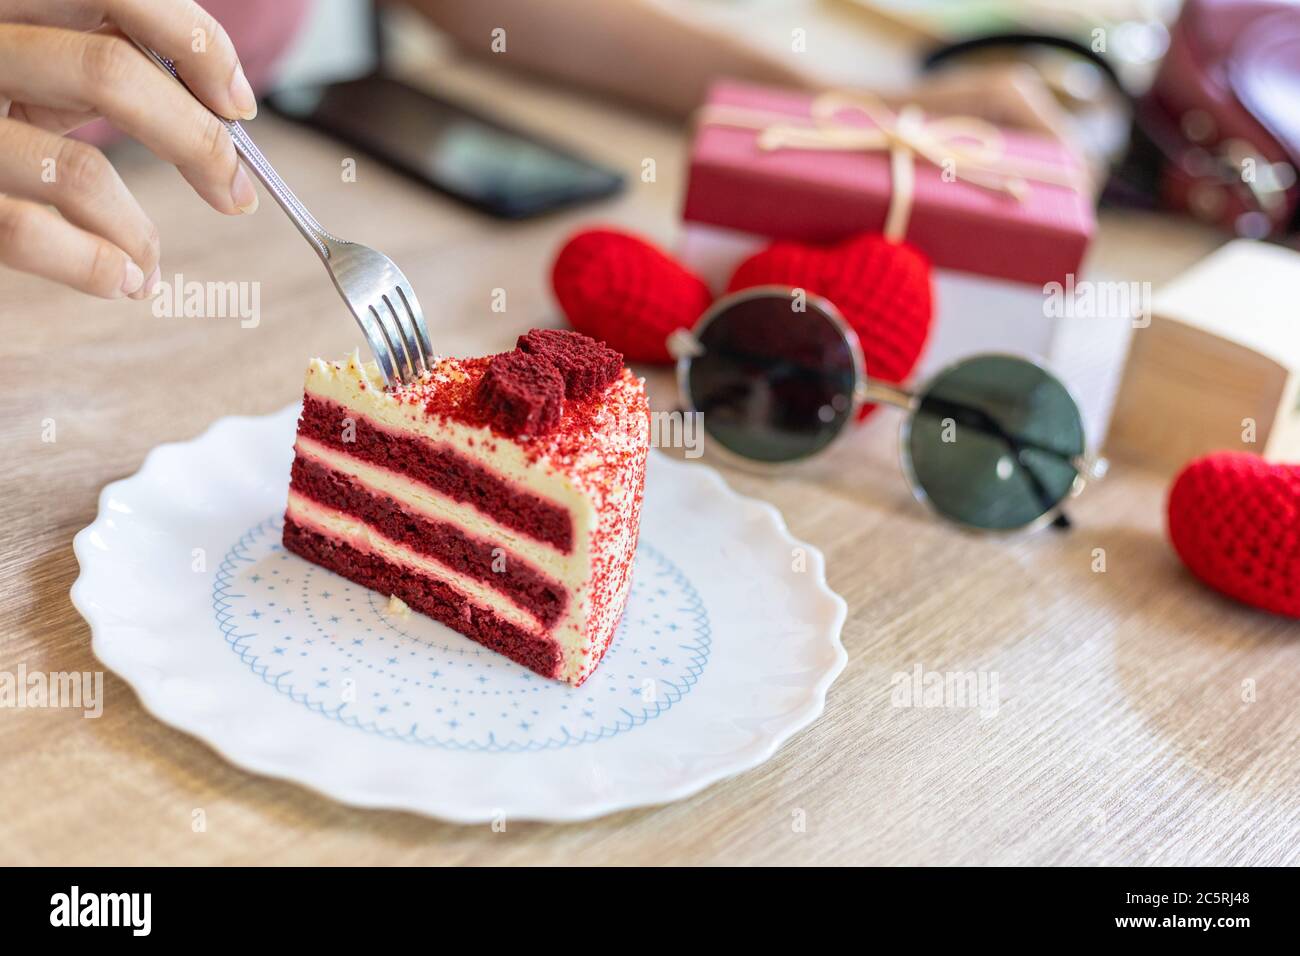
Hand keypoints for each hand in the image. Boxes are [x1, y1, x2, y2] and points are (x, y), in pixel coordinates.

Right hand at [0, 0, 257, 299]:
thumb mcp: (41, 52)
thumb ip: (113, 53)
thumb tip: (223, 104)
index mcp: (12, 0)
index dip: (196, 42)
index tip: (238, 106)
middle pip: (109, 74)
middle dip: (198, 143)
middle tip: (236, 193)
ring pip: (77, 172)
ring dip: (141, 232)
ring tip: (150, 262)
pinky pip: (26, 232)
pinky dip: (94, 267)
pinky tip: (121, 279)